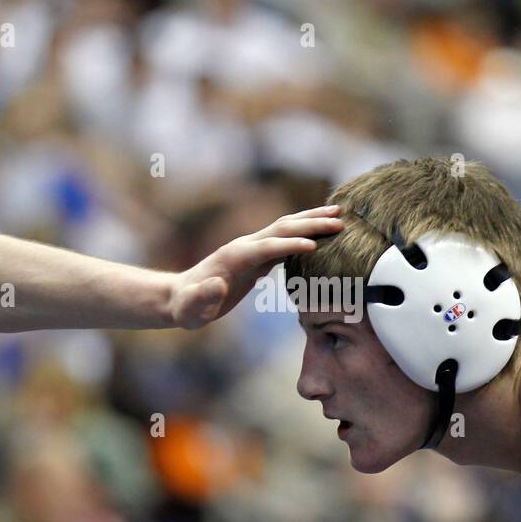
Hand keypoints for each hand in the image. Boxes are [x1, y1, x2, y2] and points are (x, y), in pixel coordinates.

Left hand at [169, 204, 342, 328]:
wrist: (180, 297)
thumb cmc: (187, 307)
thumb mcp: (191, 308)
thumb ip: (203, 297)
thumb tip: (217, 284)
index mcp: (234, 257)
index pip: (266, 247)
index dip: (288, 246)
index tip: (315, 246)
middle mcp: (245, 246)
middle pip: (282, 228)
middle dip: (310, 223)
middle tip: (340, 221)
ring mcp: (251, 248)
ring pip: (286, 227)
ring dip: (312, 219)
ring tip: (339, 213)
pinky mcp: (257, 256)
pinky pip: (285, 239)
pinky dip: (305, 232)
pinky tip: (322, 232)